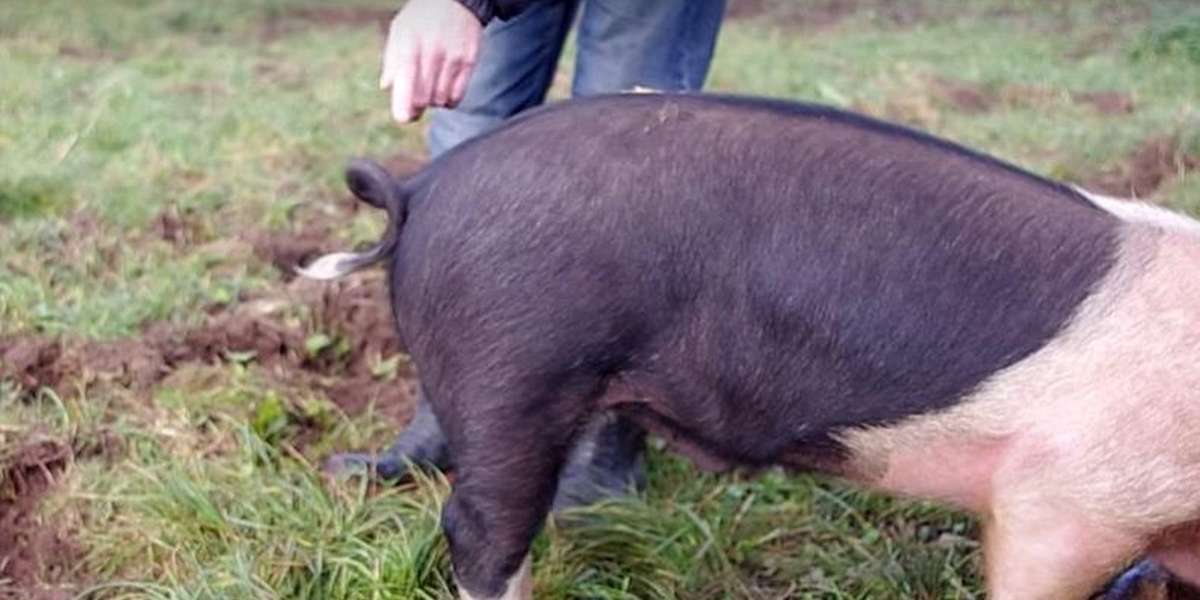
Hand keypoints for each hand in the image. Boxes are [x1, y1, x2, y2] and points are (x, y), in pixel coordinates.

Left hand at [381, 0, 482, 122]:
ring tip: (431, 89)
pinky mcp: (469, 61)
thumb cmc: (421, 18)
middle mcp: (432, 53)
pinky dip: (449, 100)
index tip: (404, 117)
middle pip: (424, 99)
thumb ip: (392, 59)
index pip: (406, 85)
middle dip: (417, 107)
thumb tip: (387, 87)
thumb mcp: (400, 31)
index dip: (404, 108)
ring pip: (441, 99)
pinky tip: (445, 91)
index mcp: (409, 46)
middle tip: (416, 104)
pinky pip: (457, 96)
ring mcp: (452, 58)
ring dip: (433, 102)